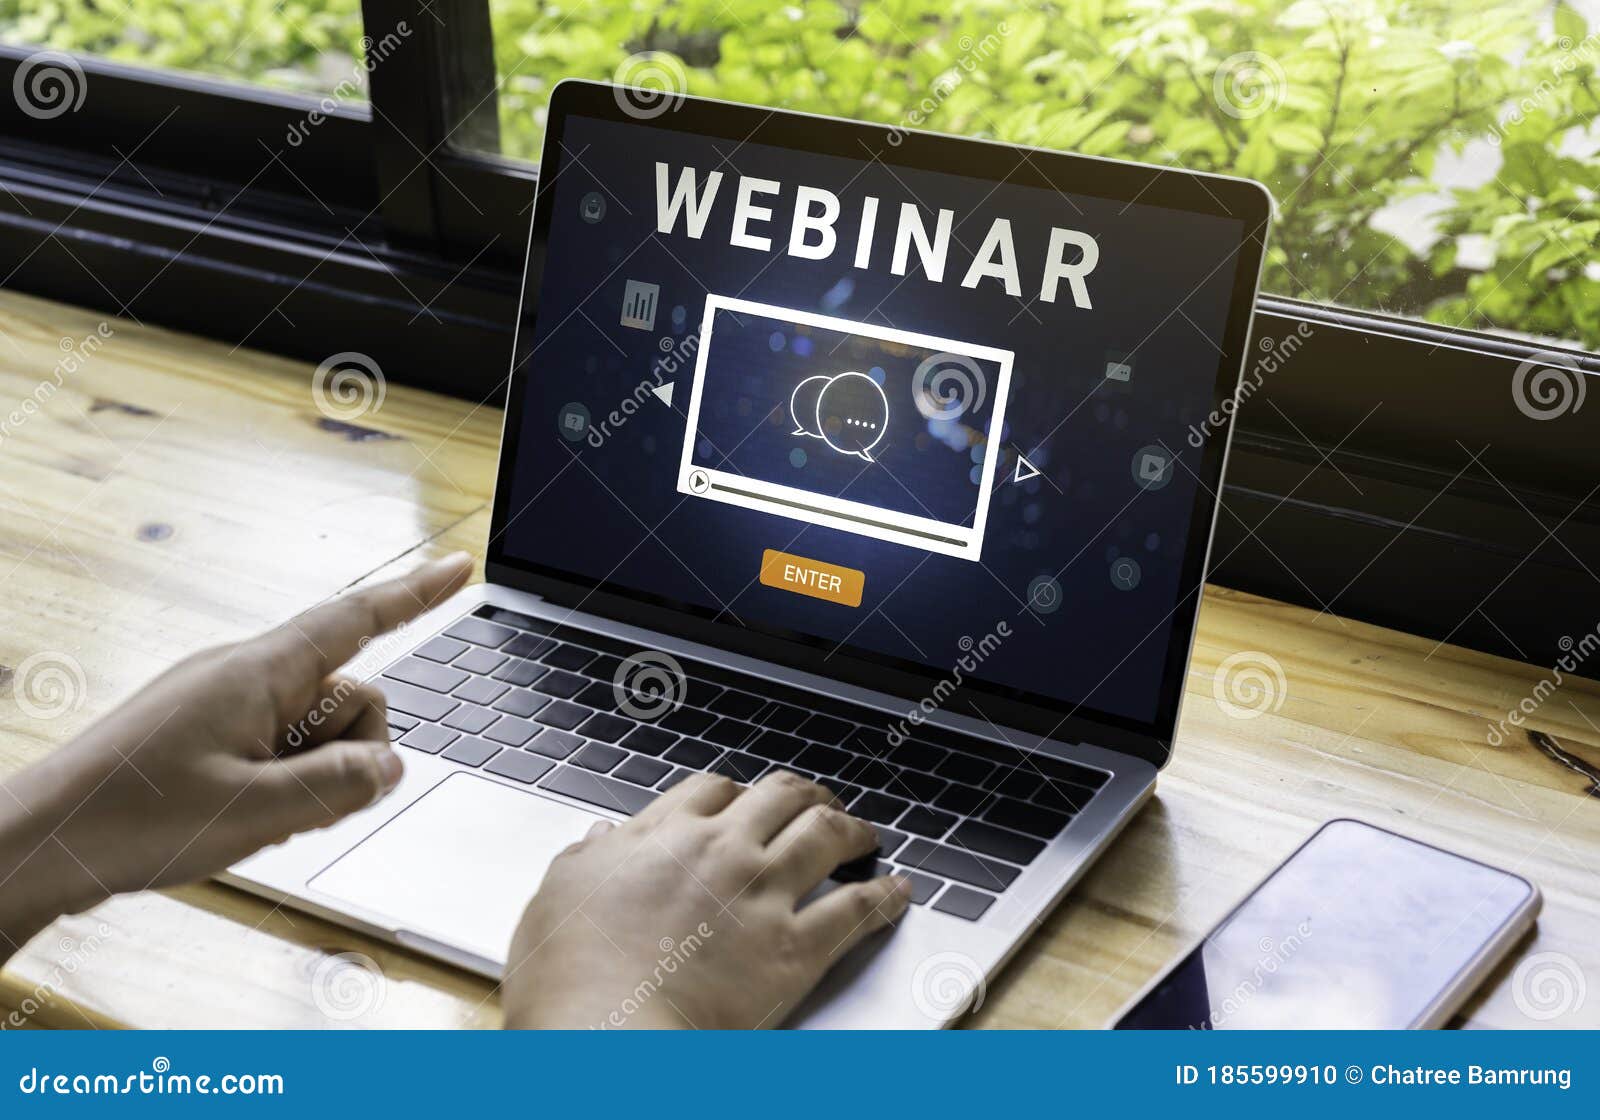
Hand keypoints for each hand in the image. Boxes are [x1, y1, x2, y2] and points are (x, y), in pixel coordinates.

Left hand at [0, 553, 472, 952]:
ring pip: (316, 732)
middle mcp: (245, 676)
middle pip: (348, 696)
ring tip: (253, 817)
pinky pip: (278, 748)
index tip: (462, 568)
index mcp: (259, 672)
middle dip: (350, 753)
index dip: (417, 594)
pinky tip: (235, 817)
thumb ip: (339, 786)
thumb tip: (392, 765)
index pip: (358, 618)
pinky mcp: (208, 735)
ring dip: (312, 779)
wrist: (38, 845)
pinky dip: (281, 785)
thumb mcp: (254, 812)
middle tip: (298, 805)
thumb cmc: (128, 820)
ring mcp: (224, 705)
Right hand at [502, 770, 911, 1028]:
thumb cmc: (572, 977)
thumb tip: (599, 838)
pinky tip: (895, 890)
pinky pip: (856, 908)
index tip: (743, 803)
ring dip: (851, 828)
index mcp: (664, 834)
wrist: (607, 1036)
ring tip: (864, 833)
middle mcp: (722, 851)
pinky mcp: (795, 948)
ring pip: (825, 835)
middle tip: (818, 802)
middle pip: (779, 796)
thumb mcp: (556, 897)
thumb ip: (586, 859)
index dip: (735, 793)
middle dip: (804, 794)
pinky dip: (883, 894)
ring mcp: (763, 895)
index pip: (714, 790)